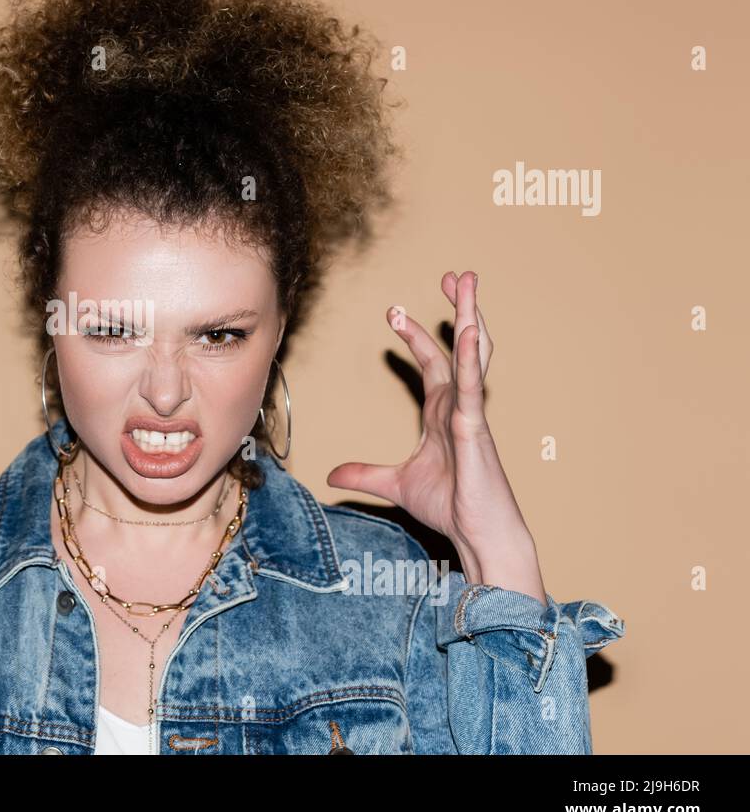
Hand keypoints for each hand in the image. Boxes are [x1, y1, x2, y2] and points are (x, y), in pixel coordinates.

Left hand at [326, 271, 542, 597]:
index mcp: (444, 413)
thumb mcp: (394, 484)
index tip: (395, 312)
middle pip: (458, 347)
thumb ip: (364, 475)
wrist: (478, 536)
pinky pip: (473, 387)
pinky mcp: (476, 430)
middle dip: (457, 310)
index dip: (417, 336)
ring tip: (468, 284)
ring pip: (472, 356)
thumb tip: (332, 474)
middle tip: (453, 275)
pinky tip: (469, 329)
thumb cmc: (450, 507)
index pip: (432, 364)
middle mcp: (460, 407)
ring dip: (471, 317)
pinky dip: (471, 358)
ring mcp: (471, 415)